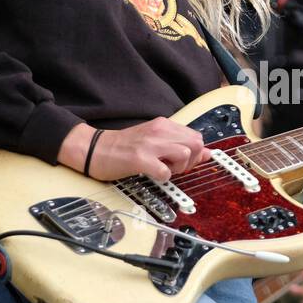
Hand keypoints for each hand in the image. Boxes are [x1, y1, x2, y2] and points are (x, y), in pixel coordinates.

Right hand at [57, 119, 209, 180]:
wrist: (95, 149)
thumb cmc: (124, 147)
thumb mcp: (155, 140)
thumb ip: (180, 145)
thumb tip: (208, 153)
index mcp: (163, 125)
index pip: (196, 137)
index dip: (195, 153)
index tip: (182, 161)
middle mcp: (159, 131)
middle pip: (196, 143)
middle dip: (191, 160)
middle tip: (175, 166)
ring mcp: (150, 144)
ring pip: (185, 154)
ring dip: (178, 168)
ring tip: (163, 169)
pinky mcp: (139, 158)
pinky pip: (165, 171)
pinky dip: (163, 177)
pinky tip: (153, 174)